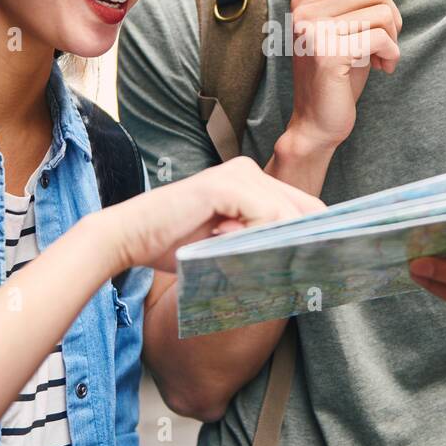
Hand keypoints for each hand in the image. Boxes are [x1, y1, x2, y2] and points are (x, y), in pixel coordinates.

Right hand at [111, 157, 324, 272]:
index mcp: (252, 182)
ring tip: (248, 262)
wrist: (127, 238)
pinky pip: (266, 216)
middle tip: (297, 275)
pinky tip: (230, 249)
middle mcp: (249, 171)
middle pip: (304, 210)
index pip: (304, 207)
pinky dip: (257, 241)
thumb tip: (303, 265)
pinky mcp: (225, 186)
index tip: (318, 266)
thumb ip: (260, 246)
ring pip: (287, 216)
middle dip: (303, 243)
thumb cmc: (172, 245)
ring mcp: (238, 175)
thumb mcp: (228, 246)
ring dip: (275, 247)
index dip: (314, 236)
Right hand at [286, 0, 415, 148]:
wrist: (317, 122)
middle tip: (387, 44)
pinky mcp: (328, 52)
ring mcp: (313, 30)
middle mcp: (305, 10)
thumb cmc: (338, 75)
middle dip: (392, 17)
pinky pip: (381, 37)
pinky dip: (391, 53)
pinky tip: (383, 68)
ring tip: (382, 58)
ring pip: (381, 13)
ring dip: (393, 38)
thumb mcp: (348, 29)